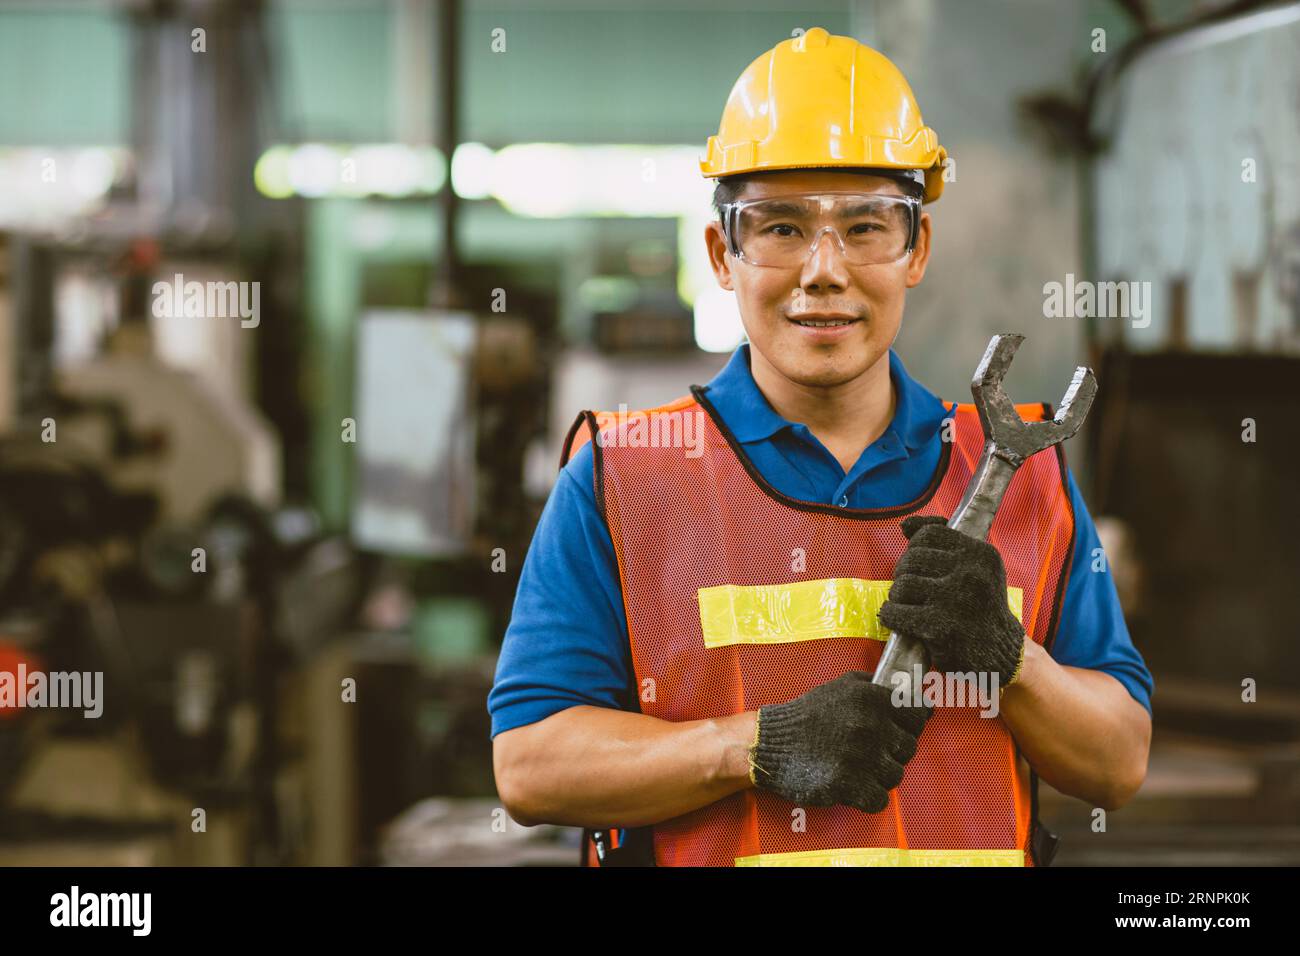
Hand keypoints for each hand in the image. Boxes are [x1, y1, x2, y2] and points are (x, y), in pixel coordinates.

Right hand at [748, 670, 930, 813]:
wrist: (770, 742)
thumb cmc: (809, 714)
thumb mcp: (842, 686)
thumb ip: (875, 685)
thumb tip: (910, 690)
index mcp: (871, 698)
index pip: (918, 714)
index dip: (912, 724)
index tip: (901, 729)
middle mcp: (870, 724)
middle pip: (909, 748)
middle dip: (893, 751)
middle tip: (871, 751)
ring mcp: (860, 755)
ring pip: (896, 775)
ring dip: (880, 775)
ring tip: (859, 768)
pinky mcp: (848, 783)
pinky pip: (879, 799)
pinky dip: (869, 797)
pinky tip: (854, 786)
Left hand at [877, 514, 1026, 687]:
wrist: (1003, 654)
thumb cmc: (981, 607)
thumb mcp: (974, 568)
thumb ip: (942, 543)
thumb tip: (905, 524)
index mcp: (981, 554)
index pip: (929, 534)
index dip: (916, 548)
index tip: (920, 565)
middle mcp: (971, 574)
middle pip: (911, 560)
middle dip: (904, 574)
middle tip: (911, 590)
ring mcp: (955, 602)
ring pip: (902, 585)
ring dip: (898, 597)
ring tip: (908, 606)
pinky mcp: (939, 628)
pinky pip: (896, 612)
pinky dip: (891, 616)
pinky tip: (900, 620)